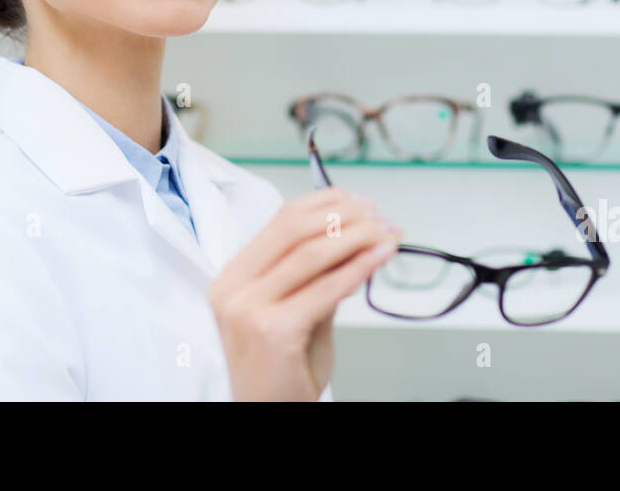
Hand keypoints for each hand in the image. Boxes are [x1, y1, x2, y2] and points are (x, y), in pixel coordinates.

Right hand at [207, 188, 401, 400]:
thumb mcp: (296, 312)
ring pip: (312, 253)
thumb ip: (318, 277)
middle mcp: (233, 289)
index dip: (327, 203)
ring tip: (387, 233)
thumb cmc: (280, 372)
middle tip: (379, 216)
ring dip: (358, 236)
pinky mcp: (273, 332)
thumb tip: (357, 237)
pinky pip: (326, 289)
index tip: (360, 202)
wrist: (265, 416)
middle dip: (345, 215)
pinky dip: (359, 267)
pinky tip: (381, 256)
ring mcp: (249, 310)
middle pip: (294, 227)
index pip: (282, 219)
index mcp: (232, 277)